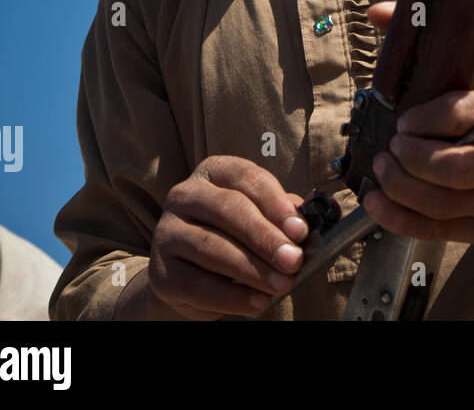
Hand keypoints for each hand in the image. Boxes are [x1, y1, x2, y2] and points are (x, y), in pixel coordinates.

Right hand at [137, 155, 309, 318]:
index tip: (300, 230)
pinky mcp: (160, 271)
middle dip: (265, 237)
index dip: (275, 203)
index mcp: (214, 172)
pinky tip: (258, 302)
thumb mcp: (263, 218)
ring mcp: (167, 232)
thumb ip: (286, 216)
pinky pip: (196, 284)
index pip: (246, 178)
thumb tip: (313, 223)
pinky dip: (232, 296)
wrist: (194, 274)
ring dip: (253, 269)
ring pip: (211, 247)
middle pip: (228, 209)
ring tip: (282, 285)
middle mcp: (185, 195)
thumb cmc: (238, 237)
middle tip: (294, 260)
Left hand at [362, 1, 473, 242]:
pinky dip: (399, 218)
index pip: (466, 113)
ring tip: (380, 170)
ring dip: (400, 187)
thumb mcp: (455, 74)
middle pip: (457, 168)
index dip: (428, 118)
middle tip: (390, 148)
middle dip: (412, 160)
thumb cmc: (471, 113)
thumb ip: (417, 40)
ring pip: (442, 203)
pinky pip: (436, 231)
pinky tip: (377, 200)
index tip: (404, 120)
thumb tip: (376, 10)